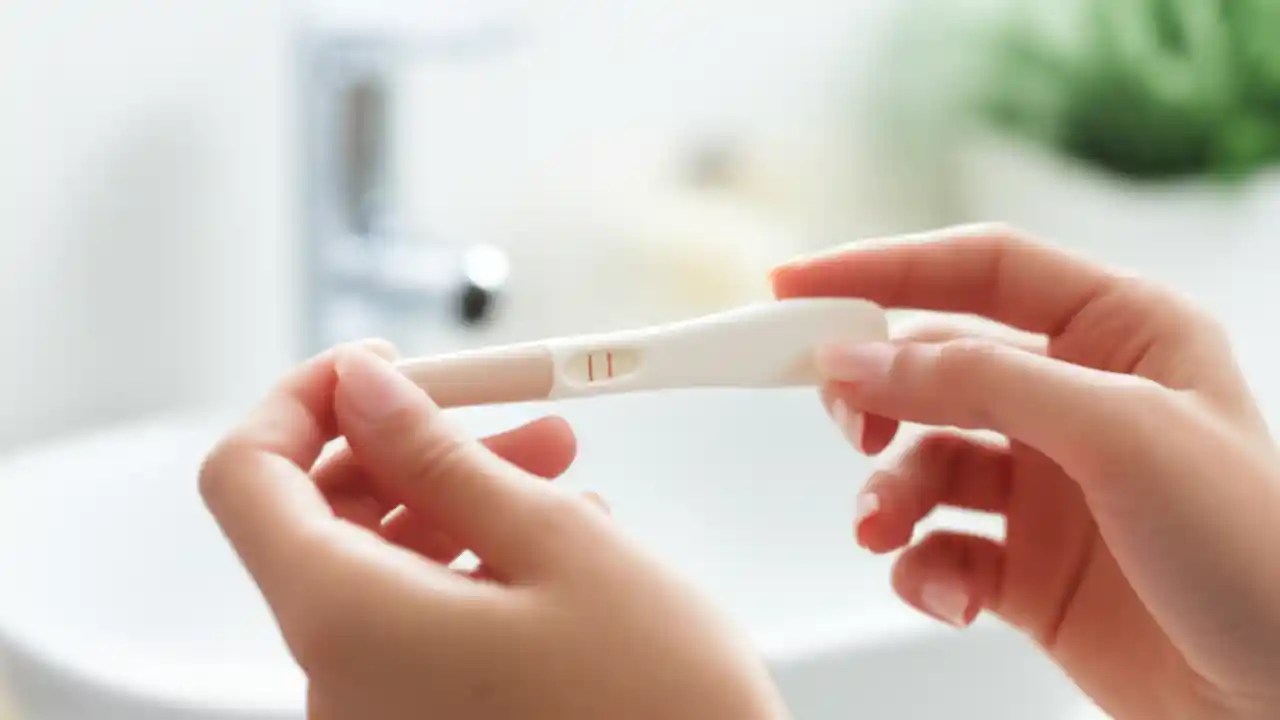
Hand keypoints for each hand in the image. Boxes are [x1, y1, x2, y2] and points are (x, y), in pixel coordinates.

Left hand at [200, 343, 785, 719]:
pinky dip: (473, 565)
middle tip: (503, 406)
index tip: (375, 366)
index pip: (243, 478)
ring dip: (459, 500)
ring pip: (380, 567)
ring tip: (560, 471)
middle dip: (409, 446)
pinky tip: (557, 542)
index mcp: (345, 623)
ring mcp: (381, 711)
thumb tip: (363, 386)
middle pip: (318, 519)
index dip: (299, 401)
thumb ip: (437, 455)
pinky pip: (417, 621)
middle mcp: (337, 679)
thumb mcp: (553, 543)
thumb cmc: (656, 704)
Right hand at [773, 225, 1279, 719]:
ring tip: (883, 530)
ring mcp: (1049, 486)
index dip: (882, 267)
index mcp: (1122, 332)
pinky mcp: (1027, 567)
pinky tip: (953, 598)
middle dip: (878, 396)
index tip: (794, 285)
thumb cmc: (1255, 554)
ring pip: (925, 462)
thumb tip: (857, 359)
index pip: (980, 270)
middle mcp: (1077, 399)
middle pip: (934, 364)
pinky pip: (940, 548)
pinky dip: (924, 569)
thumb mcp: (1119, 434)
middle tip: (847, 424)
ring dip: (889, 495)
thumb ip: (979, 383)